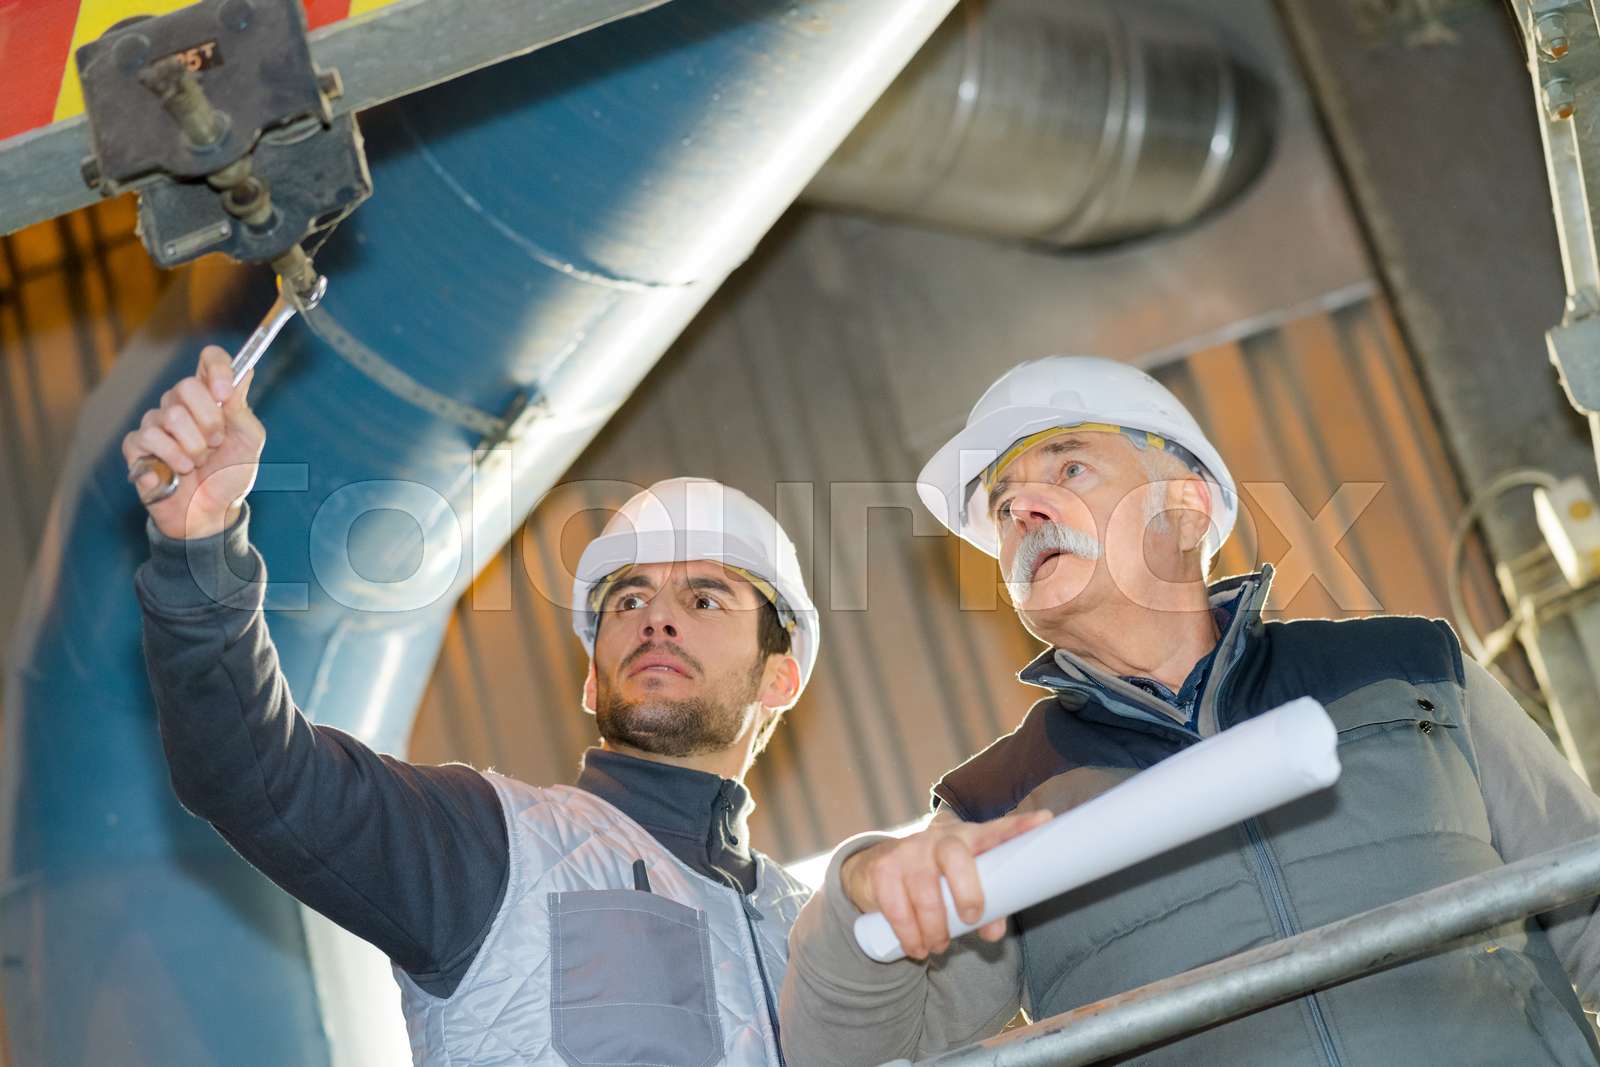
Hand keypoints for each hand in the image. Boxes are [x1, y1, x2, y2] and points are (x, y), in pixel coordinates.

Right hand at [123, 345, 264, 539]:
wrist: (212, 513)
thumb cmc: (231, 475)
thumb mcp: (249, 442)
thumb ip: (241, 408)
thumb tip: (244, 371)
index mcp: (210, 398)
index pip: (209, 359)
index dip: (217, 369)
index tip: (224, 395)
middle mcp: (181, 404)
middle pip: (186, 386)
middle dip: (209, 421)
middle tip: (216, 444)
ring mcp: (156, 423)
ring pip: (170, 415)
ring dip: (193, 446)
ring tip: (198, 463)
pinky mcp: (137, 446)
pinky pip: (149, 438)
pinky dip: (172, 458)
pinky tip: (179, 472)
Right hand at [840, 809, 1050, 959]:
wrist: (874, 869)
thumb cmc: (932, 879)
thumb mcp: (959, 887)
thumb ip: (984, 908)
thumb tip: (993, 933)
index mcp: (965, 839)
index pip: (994, 830)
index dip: (1018, 827)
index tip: (1044, 820)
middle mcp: (936, 839)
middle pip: (956, 856)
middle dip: (968, 892)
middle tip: (971, 918)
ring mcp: (906, 851)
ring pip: (926, 892)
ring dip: (935, 928)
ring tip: (939, 946)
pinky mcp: (881, 870)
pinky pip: (897, 908)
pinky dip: (910, 935)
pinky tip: (916, 946)